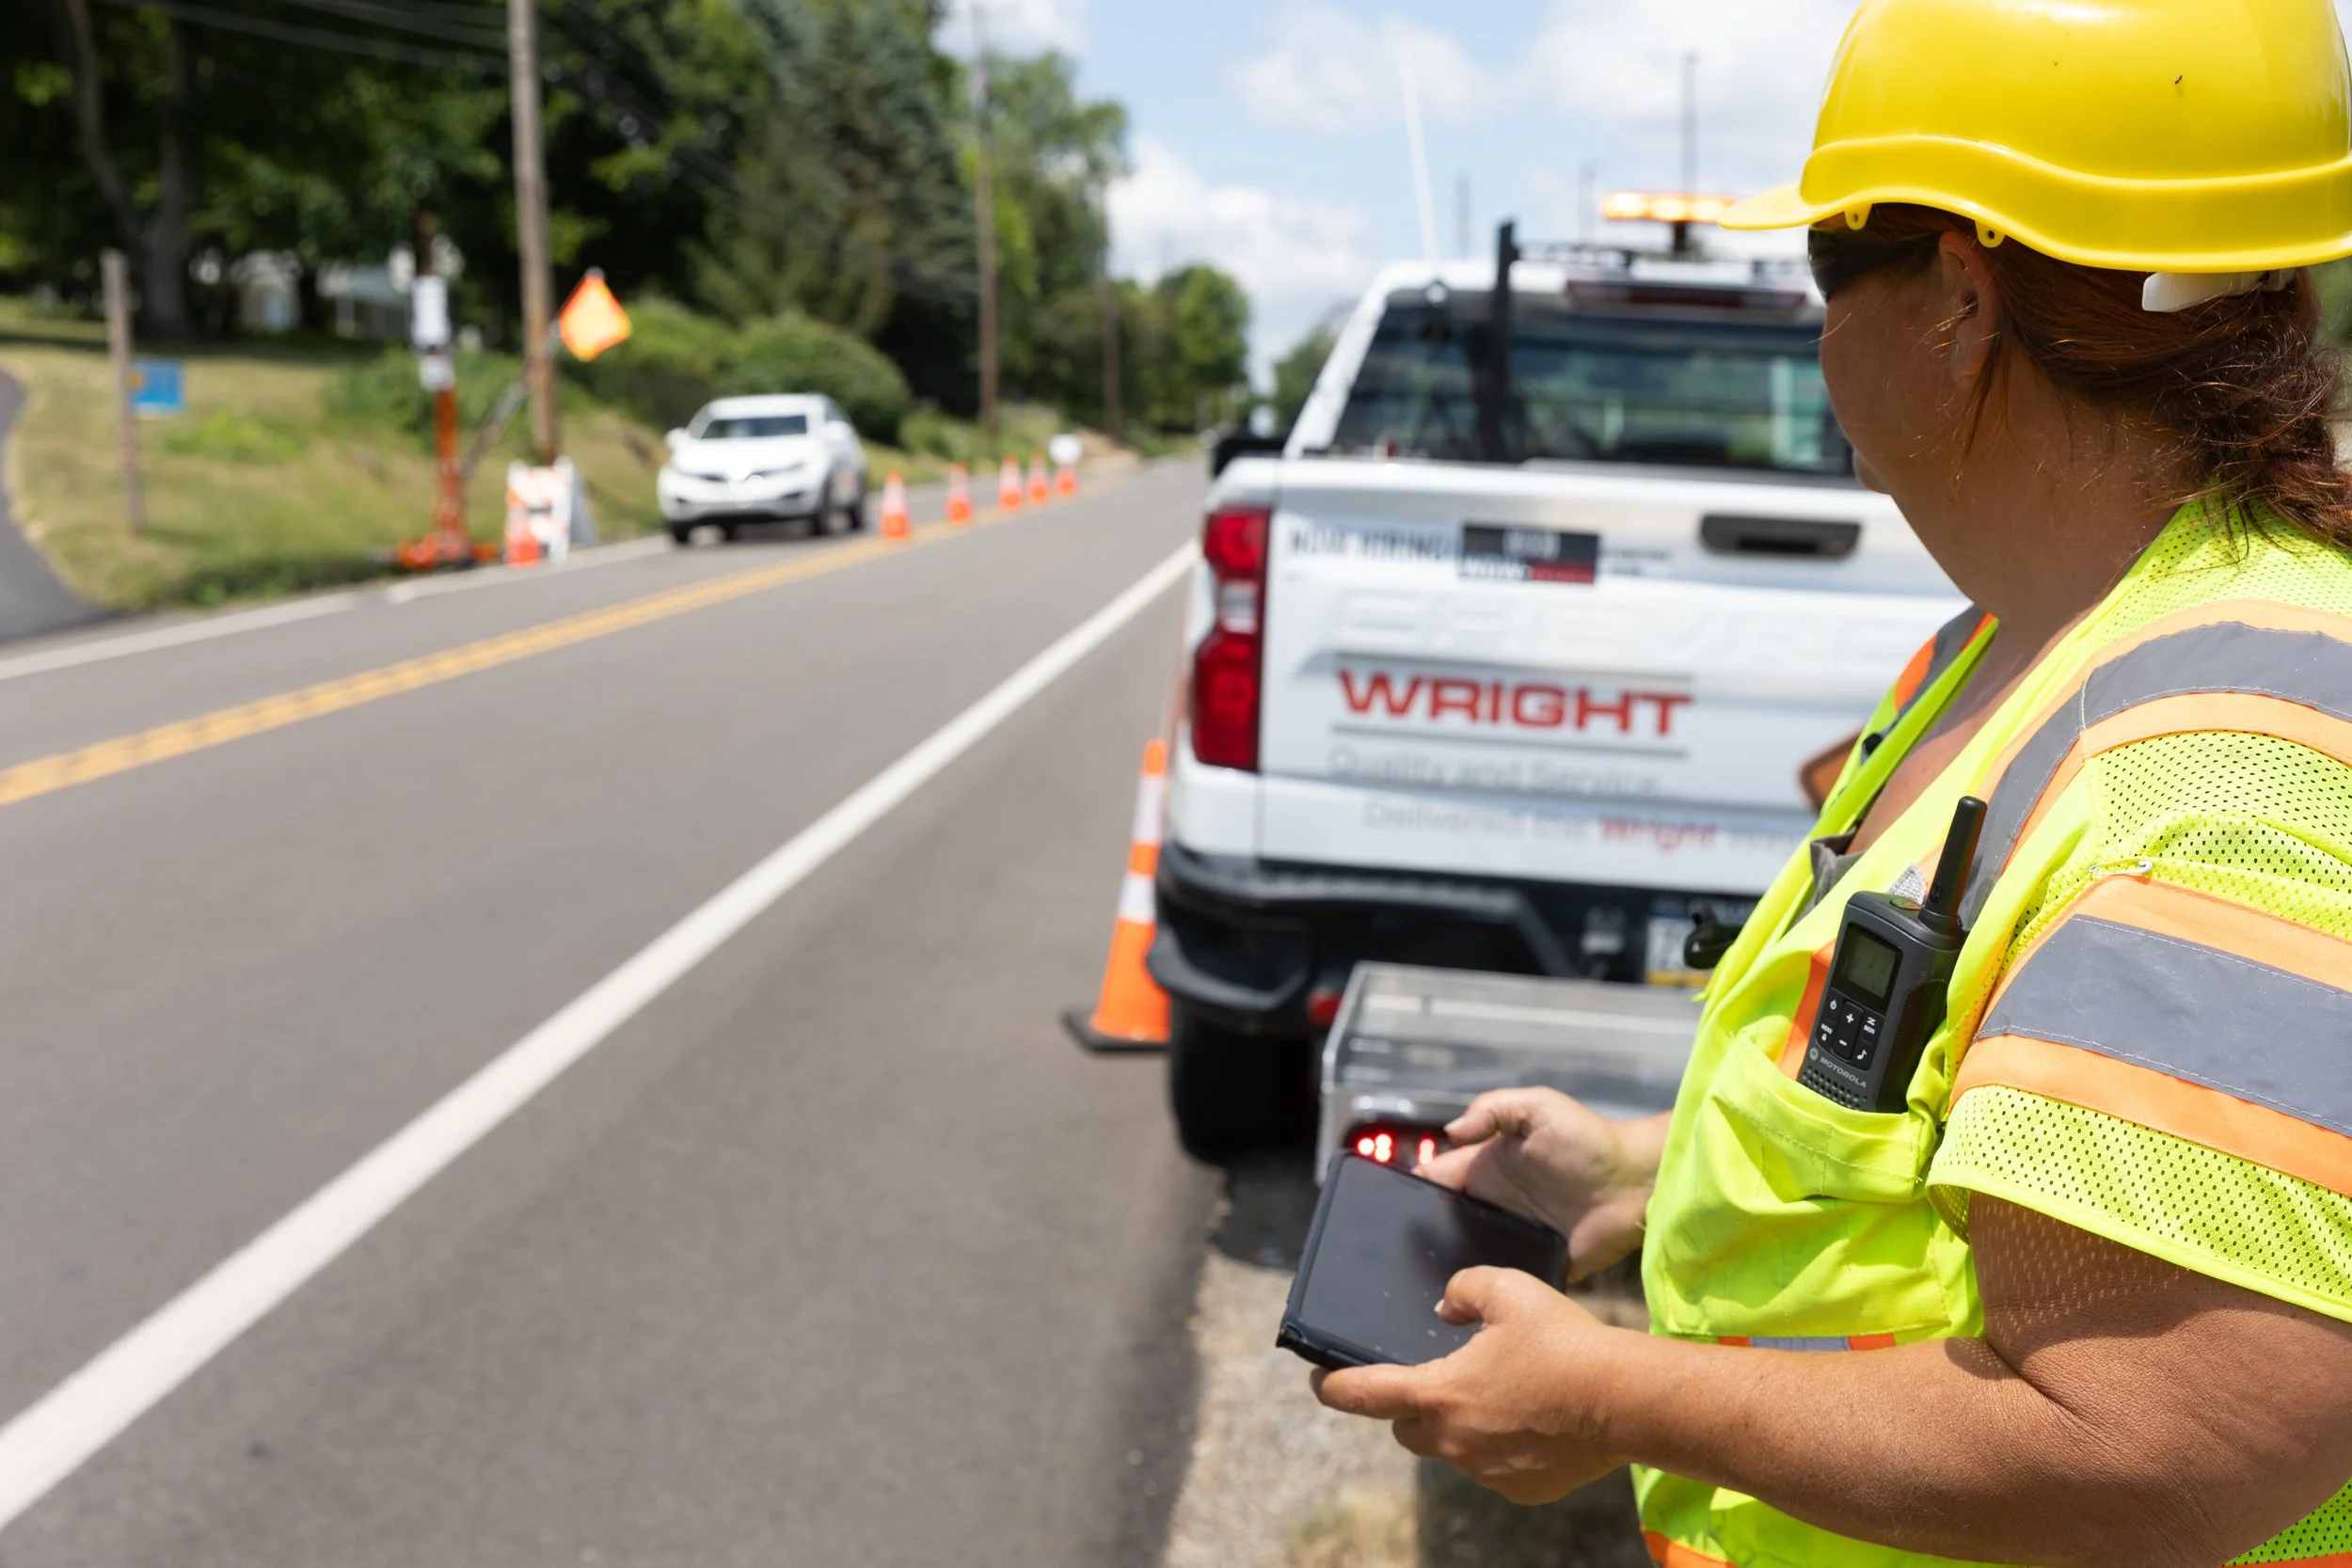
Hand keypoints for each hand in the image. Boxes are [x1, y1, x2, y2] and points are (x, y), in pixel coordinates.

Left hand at [1313, 1266, 1628, 1503]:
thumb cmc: (1563, 1341)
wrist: (1625, 1400)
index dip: (1333, 1387)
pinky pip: (1494, 1466)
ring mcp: (1488, 1471)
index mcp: (1439, 1395)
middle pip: (1408, 1429)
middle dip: (1409, 1408)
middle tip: (1433, 1380)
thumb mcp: (1508, 1290)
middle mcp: (1455, 1442)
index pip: (1364, 1395)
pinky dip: (1499, 1444)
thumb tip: (1446, 1309)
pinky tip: (1531, 1418)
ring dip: (1461, 1425)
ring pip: (1454, 1449)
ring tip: (1500, 1392)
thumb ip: (1464, 1291)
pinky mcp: (1522, 1489)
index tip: (1320, 1380)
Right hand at [1418, 1089, 1663, 1280]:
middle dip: (1423, 1237)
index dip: (1413, 1191)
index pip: (1437, 1181)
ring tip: (1427, 1280)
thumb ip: (1491, 1110)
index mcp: (1486, 1167)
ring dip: (1453, 1264)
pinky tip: (1475, 1295)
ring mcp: (1515, 1237)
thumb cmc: (1589, 1138)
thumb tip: (1448, 1131)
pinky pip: (1505, 1279)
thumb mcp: (1537, 1107)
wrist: (1636, 1181)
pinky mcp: (1538, 1264)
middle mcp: (1495, 1204)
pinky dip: (1490, 1286)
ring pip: (1469, 1255)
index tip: (1389, 1207)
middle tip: (1402, 1255)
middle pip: (1445, 1223)